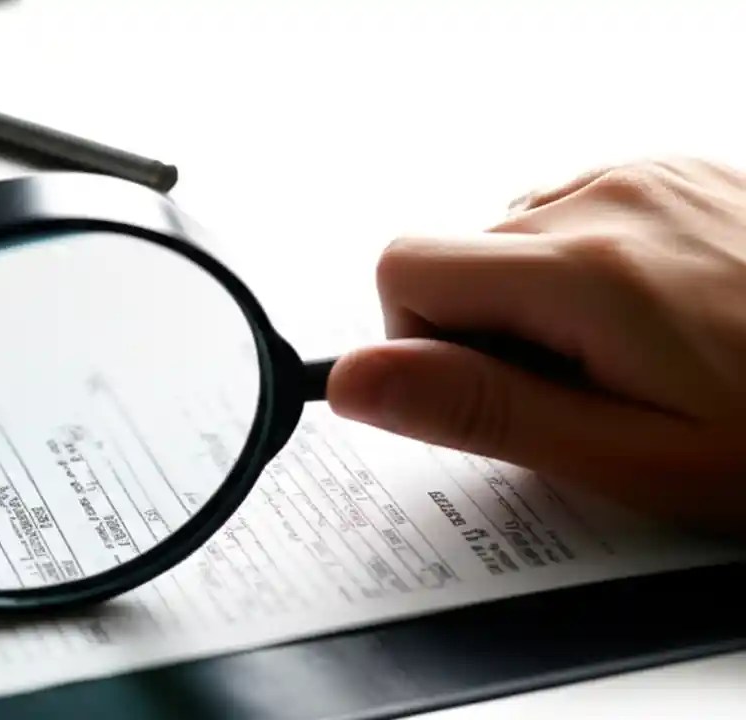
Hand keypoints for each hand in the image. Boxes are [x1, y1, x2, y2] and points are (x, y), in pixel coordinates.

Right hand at [327, 157, 745, 533]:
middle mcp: (610, 196)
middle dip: (484, 327)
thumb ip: (478, 411)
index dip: (417, 343)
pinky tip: (657, 313)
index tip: (489, 390)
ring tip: (629, 354)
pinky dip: (585, 265)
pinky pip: (576, 209)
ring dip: (536, 297)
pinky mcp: (680, 169)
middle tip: (580, 389)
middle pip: (456, 249)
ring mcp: (650, 173)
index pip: (402, 267)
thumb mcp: (626, 456)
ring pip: (513, 230)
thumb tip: (352, 380)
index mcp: (584, 268)